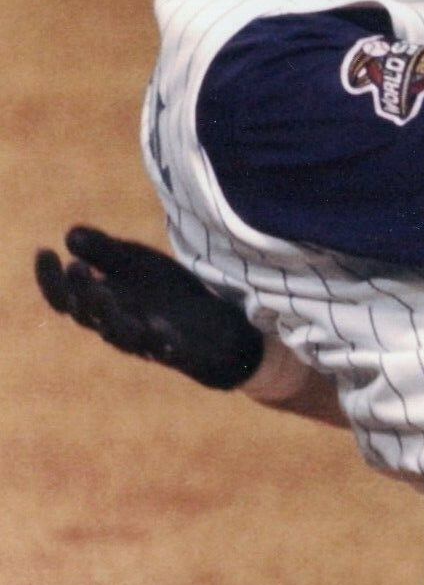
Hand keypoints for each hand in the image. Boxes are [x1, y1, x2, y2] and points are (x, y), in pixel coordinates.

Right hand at [35, 226, 262, 389]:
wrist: (217, 328)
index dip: (50, 278)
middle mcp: (117, 325)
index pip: (65, 296)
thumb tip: (70, 234)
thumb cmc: (170, 295)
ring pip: (117, 332)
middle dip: (79, 291)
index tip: (44, 250)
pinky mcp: (178, 350)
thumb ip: (106, 252)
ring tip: (103, 290)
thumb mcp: (139, 264)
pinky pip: (163, 348)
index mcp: (103, 305)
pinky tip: (155, 322)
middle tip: (76, 266)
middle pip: (86, 314)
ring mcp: (146, 341)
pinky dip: (157, 336)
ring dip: (107, 312)